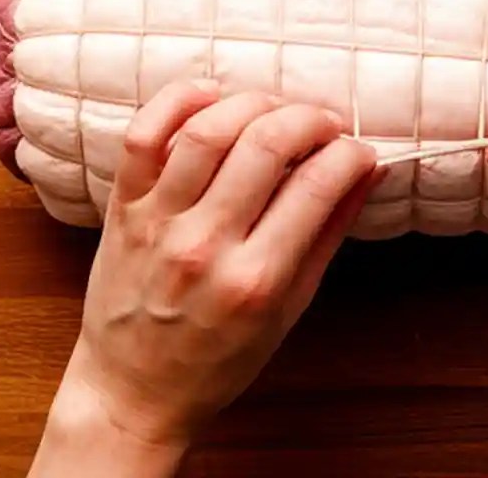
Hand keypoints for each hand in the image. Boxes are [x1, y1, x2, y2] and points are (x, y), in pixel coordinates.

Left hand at [31, 80, 380, 475]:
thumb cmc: (218, 360)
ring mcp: (158, 223)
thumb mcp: (291, 310)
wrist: (133, 392)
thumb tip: (365, 173)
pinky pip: (143, 135)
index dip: (351, 154)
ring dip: (256, 102)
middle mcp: (205, 245)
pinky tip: (214, 96)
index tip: (361, 151)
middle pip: (267, 144)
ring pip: (209, 130)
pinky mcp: (122, 208)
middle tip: (328, 123)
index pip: (317, 185)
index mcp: (256, 280)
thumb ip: (327, 235)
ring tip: (279, 109)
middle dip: (312, 119)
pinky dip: (179, 100)